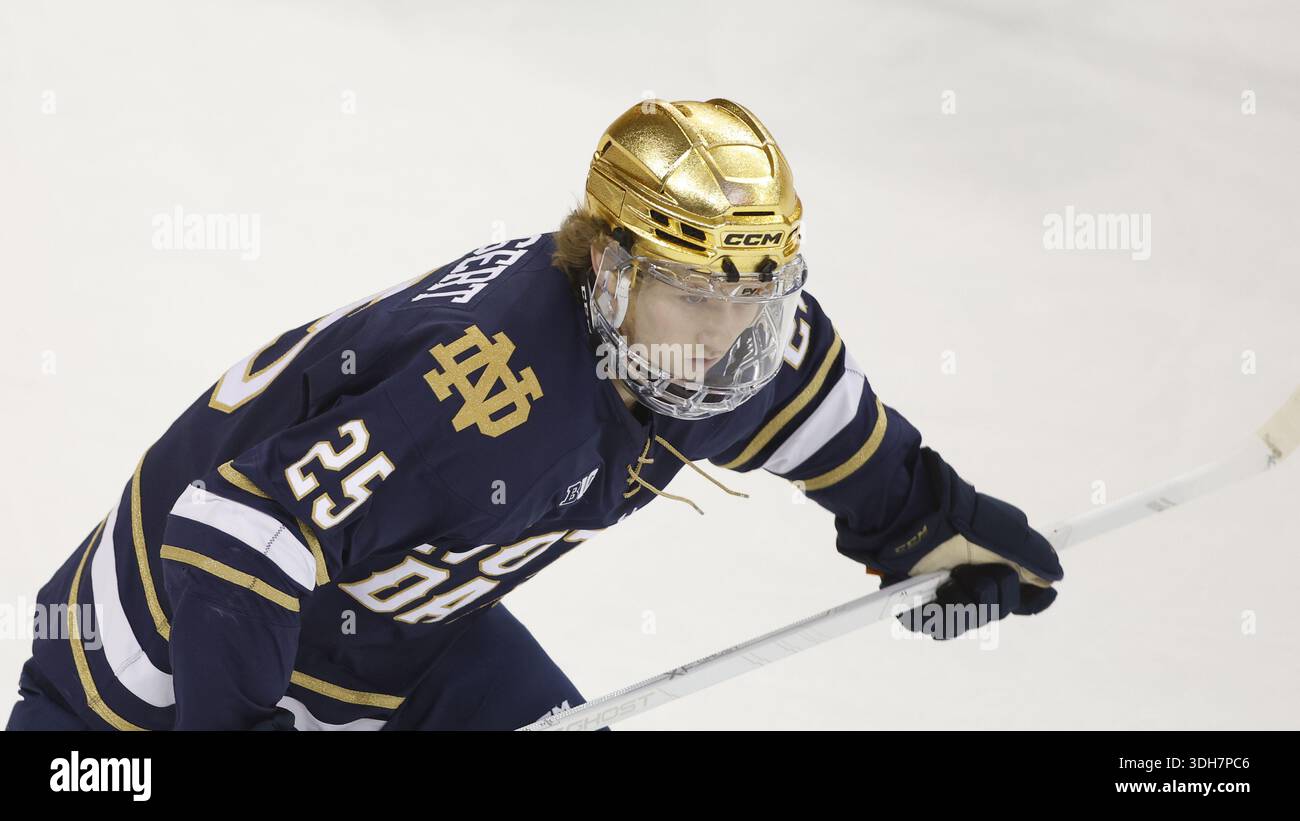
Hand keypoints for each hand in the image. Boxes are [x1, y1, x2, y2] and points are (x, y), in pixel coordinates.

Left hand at [864, 448, 1063, 638]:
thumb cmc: (963, 522)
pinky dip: (934, 616)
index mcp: (999, 564)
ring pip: (968, 622)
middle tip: (973, 574)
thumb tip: (1053, 577)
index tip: (1027, 593)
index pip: (1023, 597)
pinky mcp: (922, 601)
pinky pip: (937, 627)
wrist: (915, 520)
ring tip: (948, 583)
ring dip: (961, 606)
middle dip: (989, 596)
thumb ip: (1034, 555)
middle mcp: (976, 579)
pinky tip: (931, 599)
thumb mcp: (1008, 532)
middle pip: (996, 612)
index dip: (1028, 600)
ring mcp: (948, 592)